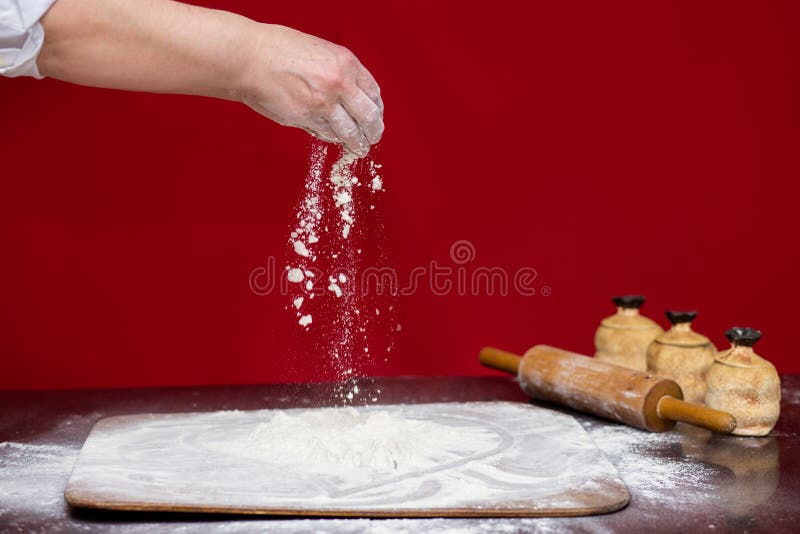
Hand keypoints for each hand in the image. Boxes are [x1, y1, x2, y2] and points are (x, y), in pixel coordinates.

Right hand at [240, 24, 383, 156]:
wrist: (249, 59)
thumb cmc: (278, 50)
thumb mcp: (320, 51)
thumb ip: (339, 71)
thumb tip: (352, 94)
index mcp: (345, 64)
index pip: (373, 92)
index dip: (376, 108)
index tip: (375, 116)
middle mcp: (338, 84)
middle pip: (368, 117)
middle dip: (373, 131)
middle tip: (372, 138)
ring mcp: (322, 104)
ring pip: (349, 132)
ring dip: (355, 143)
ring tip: (358, 147)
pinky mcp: (305, 119)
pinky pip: (325, 133)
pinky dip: (330, 137)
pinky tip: (331, 136)